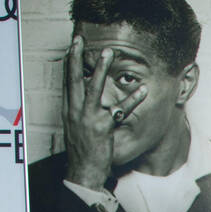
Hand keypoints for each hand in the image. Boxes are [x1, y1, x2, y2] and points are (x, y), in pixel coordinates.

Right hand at [62, 36, 146, 188]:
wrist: (84, 172)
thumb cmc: (83, 150)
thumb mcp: (76, 127)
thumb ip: (81, 110)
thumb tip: (88, 97)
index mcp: (69, 109)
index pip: (67, 81)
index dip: (69, 62)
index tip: (72, 46)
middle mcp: (75, 111)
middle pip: (74, 79)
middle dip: (76, 58)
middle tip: (79, 40)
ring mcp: (89, 118)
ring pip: (93, 88)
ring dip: (100, 69)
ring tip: (108, 52)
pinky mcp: (103, 127)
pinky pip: (120, 110)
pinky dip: (132, 99)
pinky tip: (143, 90)